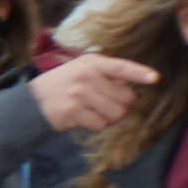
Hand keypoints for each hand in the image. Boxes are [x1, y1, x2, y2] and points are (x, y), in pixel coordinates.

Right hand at [29, 51, 157, 133]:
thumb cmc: (64, 85)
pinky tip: (83, 119)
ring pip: (115, 113)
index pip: (121, 67)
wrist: (33, 100)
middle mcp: (87, 75)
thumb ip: (106, 75)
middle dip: (120, 106)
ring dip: (109, 118)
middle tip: (104, 105)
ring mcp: (79, 93)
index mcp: (92, 62)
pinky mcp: (72, 110)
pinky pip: (99, 124)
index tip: (155, 78)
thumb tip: (131, 92)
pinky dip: (95, 125)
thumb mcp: (82, 70)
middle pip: (125, 98)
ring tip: (94, 112)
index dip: (139, 74)